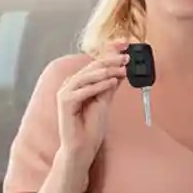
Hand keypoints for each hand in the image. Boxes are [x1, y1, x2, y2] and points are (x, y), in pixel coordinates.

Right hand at [56, 43, 127, 168]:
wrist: (82, 149)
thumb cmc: (91, 127)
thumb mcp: (105, 101)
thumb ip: (110, 85)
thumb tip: (122, 68)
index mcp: (78, 82)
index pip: (95, 63)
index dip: (109, 52)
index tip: (126, 44)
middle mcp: (70, 84)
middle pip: (91, 67)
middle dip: (111, 60)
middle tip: (128, 56)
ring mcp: (65, 92)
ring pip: (87, 76)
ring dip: (107, 71)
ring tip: (123, 68)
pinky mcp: (65, 102)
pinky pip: (83, 90)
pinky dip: (98, 85)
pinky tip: (113, 82)